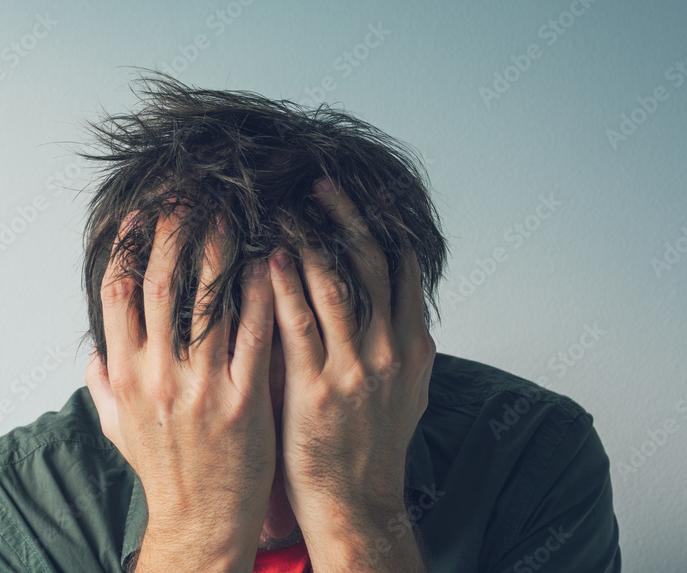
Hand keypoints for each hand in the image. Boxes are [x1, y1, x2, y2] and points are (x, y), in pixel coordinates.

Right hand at [85, 205, 276, 568]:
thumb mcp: (119, 430)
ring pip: (207, 300)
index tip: (141, 215)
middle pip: (162, 284)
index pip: (118, 294)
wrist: (200, 522)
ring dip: (218, 249)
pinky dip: (261, 293)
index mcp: (126, 375)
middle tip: (187, 195)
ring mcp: (201, 386)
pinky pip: (254, 334)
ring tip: (228, 213)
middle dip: (173, 231)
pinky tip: (269, 262)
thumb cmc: (164, 473)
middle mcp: (158, 374)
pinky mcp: (243, 399)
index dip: (129, 247)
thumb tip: (92, 356)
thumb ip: (103, 388)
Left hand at [269, 179, 434, 559]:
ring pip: (336, 285)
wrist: (356, 503)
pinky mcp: (319, 391)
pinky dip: (286, 287)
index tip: (362, 193)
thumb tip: (400, 298)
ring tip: (285, 209)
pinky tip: (271, 259)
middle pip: (372, 263)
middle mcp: (392, 351)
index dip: (382, 224)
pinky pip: (300, 325)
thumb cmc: (372, 445)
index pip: (404, 267)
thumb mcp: (407, 389)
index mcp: (415, 346)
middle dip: (346, 217)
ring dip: (310, 241)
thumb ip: (402, 340)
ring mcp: (357, 370)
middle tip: (320, 183)